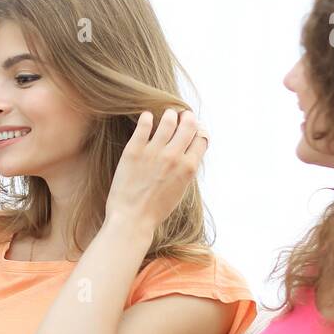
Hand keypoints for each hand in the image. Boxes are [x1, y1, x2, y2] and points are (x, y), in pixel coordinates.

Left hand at [105, 109, 207, 236]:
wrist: (132, 219)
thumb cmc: (156, 209)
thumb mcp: (180, 189)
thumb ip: (186, 169)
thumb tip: (188, 150)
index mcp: (188, 168)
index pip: (202, 138)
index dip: (199, 131)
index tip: (194, 129)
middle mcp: (174, 157)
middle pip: (189, 124)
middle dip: (188, 117)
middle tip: (182, 115)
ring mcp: (154, 152)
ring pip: (168, 120)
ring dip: (170, 114)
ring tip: (167, 115)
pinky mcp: (134, 150)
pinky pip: (144, 124)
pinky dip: (147, 117)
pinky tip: (147, 117)